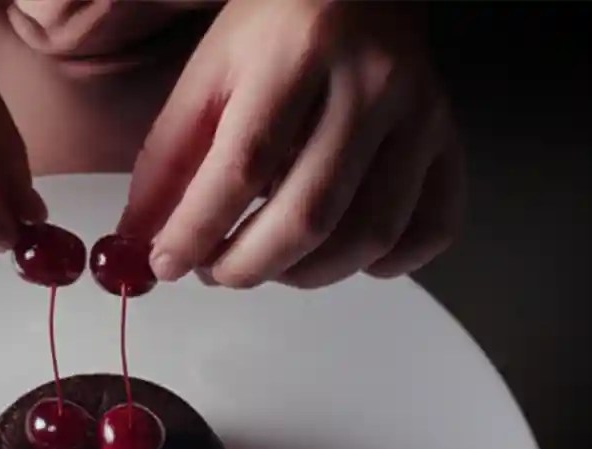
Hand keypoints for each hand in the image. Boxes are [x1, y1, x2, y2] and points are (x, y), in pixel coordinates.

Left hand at [121, 0, 463, 287]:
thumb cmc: (276, 30)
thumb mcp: (207, 76)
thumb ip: (169, 161)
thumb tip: (143, 244)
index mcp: (298, 53)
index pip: (245, 163)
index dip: (200, 228)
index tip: (167, 264)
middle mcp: (371, 83)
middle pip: (310, 212)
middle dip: (249, 265)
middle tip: (214, 272)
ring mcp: (421, 115)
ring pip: (370, 234)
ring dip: (305, 274)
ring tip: (266, 264)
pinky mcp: (449, 141)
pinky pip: (432, 229)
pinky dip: (386, 263)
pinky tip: (341, 254)